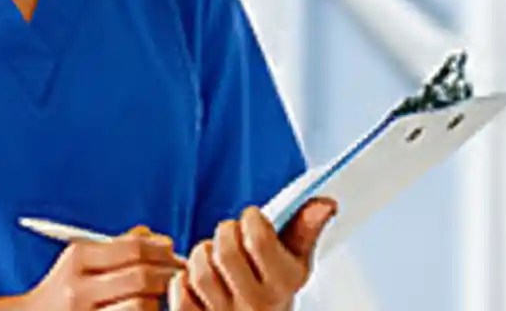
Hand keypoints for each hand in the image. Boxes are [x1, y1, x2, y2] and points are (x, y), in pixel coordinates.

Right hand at [20, 225, 185, 310]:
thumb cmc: (64, 288)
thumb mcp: (80, 260)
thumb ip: (115, 245)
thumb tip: (155, 237)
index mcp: (77, 260)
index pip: (131, 248)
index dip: (158, 247)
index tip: (171, 248)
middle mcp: (79, 290)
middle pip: (140, 276)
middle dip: (167, 272)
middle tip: (179, 272)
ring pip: (141, 305)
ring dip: (157, 299)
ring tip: (159, 295)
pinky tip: (147, 309)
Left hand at [171, 199, 336, 310]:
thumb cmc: (274, 292)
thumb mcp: (295, 265)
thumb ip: (305, 231)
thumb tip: (324, 203)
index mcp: (283, 284)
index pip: (259, 239)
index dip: (250, 219)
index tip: (251, 218)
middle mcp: (257, 304)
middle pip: (226, 252)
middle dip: (224, 233)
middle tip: (230, 235)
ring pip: (201, 272)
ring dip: (201, 255)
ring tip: (213, 257)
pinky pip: (181, 293)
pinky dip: (183, 281)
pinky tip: (198, 281)